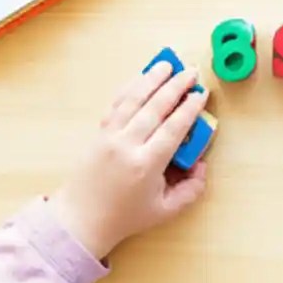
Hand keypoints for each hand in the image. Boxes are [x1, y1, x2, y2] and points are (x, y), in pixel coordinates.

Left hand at [50, 62, 208, 258]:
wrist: (80, 219)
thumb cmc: (125, 217)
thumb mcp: (165, 211)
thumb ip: (191, 189)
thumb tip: (202, 165)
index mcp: (146, 165)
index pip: (173, 128)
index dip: (189, 108)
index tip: (201, 93)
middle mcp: (127, 145)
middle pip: (155, 107)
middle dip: (175, 86)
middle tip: (191, 71)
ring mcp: (110, 136)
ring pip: (133, 100)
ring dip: (151, 79)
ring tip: (167, 64)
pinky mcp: (98, 133)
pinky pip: (116, 104)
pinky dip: (129, 88)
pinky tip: (140, 77)